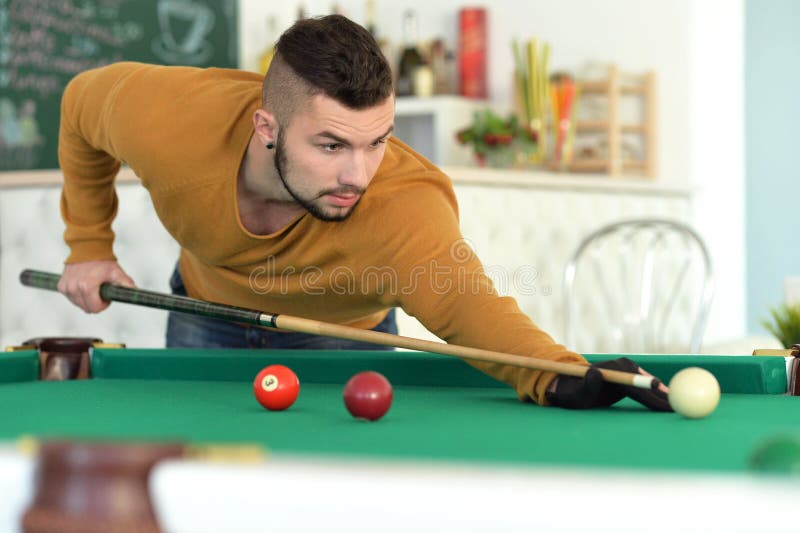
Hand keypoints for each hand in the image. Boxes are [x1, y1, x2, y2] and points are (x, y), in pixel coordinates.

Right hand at [58, 260, 135, 312]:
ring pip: (78, 304)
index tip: (106, 295)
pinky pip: (71, 298)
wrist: (87, 248)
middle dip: (95, 302)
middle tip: (101, 289)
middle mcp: (73, 288)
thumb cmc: (102, 261)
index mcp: (86, 286)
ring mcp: (65, 287)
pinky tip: (84, 284)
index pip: (95, 308)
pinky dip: (78, 294)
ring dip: (87, 298)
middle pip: (86, 308)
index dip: (103, 304)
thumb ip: (126, 283)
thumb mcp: (116, 272)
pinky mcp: (61, 286)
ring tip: (92, 285)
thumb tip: (135, 291)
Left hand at [546, 357, 671, 411]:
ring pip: (650, 384)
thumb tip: (595, 373)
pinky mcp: (630, 372)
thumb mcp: (576, 394)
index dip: (655, 398)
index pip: (639, 387)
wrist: (571, 383)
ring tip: (678, 407)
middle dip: (665, 398)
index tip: (669, 407)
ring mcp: (628, 368)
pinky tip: (666, 402)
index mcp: (614, 371)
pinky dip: (656, 394)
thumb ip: (586, 386)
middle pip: (649, 385)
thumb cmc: (573, 393)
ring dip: (663, 395)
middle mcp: (624, 366)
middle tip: (682, 409)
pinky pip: (647, 385)